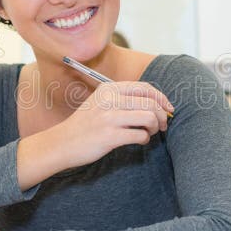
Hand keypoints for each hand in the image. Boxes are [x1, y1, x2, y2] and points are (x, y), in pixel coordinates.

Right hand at [52, 81, 173, 167]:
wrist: (62, 143)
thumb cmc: (85, 124)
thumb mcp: (100, 101)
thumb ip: (123, 98)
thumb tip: (156, 102)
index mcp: (109, 89)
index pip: (145, 88)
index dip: (161, 98)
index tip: (168, 108)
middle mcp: (110, 100)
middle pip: (151, 102)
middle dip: (162, 115)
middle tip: (162, 125)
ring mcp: (109, 118)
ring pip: (149, 117)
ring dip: (155, 127)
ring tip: (151, 132)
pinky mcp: (110, 136)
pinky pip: (140, 135)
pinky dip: (145, 139)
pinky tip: (140, 140)